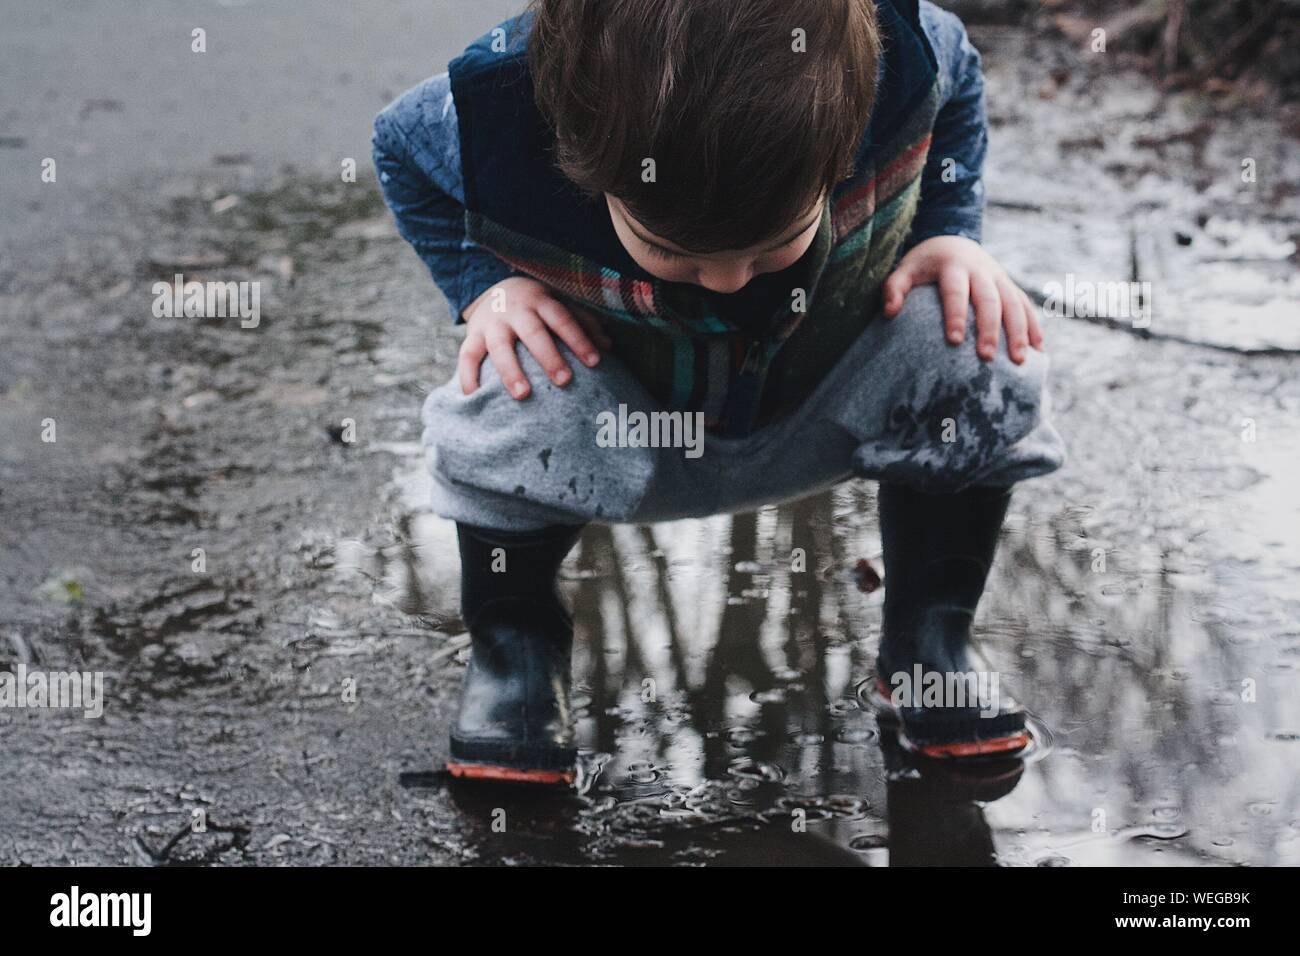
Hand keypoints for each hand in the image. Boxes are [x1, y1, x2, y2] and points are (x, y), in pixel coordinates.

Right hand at [458, 277, 611, 397]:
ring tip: (523, 396)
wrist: (493, 288)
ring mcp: (492, 323)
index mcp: (541, 301)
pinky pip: (467, 356)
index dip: (578, 339)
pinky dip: (468, 377)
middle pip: (533, 333)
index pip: (562, 319)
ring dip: (511, 371)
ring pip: (499, 347)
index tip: (595, 362)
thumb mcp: (558, 304)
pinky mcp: (472, 335)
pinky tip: (475, 397)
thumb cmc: (536, 305)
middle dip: (548, 356)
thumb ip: (583, 322)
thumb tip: (608, 345)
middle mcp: (516, 310)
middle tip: (564, 381)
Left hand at [882, 235, 1043, 363]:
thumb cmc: (924, 264)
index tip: (954, 340)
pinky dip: (1034, 326)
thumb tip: (888, 312)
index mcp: (953, 265)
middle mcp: (981, 270)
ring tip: (1018, 360)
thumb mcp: (905, 269)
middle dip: (989, 328)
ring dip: (1019, 332)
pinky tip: (1038, 350)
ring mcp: (999, 278)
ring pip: (1014, 304)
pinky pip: (1026, 306)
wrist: (953, 241)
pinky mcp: (1010, 286)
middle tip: (985, 357)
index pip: (955, 291)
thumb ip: (894, 288)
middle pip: (989, 300)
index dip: (956, 315)